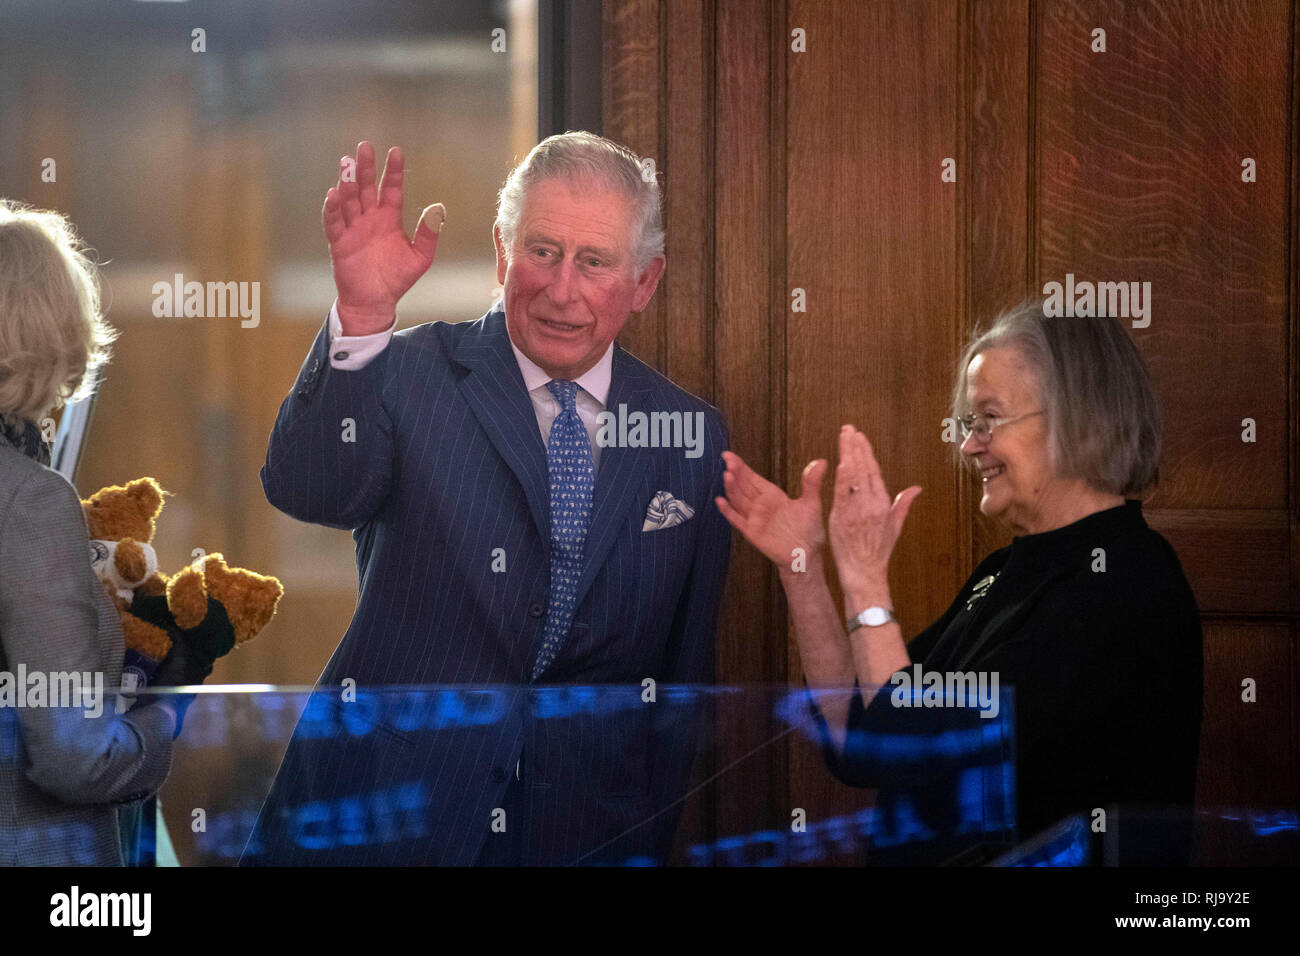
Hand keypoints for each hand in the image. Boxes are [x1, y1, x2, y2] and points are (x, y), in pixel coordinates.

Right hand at [324, 142, 444, 333]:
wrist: (376, 302)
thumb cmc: (397, 278)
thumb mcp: (420, 257)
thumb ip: (429, 233)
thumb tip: (439, 208)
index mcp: (389, 218)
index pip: (391, 188)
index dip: (393, 171)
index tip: (396, 151)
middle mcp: (369, 218)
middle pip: (366, 187)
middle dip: (365, 168)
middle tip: (364, 146)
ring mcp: (353, 228)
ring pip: (349, 200)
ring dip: (347, 182)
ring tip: (347, 164)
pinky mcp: (339, 242)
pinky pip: (334, 223)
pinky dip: (333, 209)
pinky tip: (333, 194)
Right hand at [715, 450, 828, 572]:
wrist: (806, 555)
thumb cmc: (808, 531)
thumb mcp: (812, 503)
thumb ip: (812, 482)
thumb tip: (822, 461)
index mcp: (772, 495)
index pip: (752, 477)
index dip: (741, 466)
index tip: (729, 455)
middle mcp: (760, 504)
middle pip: (743, 485)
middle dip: (735, 472)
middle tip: (727, 460)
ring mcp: (754, 518)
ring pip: (738, 499)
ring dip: (731, 488)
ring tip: (727, 475)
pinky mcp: (752, 532)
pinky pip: (737, 520)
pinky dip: (728, 511)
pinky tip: (720, 501)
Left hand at [828, 426, 920, 602]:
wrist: (864, 572)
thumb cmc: (878, 551)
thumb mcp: (895, 526)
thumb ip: (903, 503)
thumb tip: (916, 488)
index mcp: (883, 504)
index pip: (874, 471)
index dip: (867, 452)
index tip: (860, 437)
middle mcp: (871, 504)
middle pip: (863, 469)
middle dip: (856, 447)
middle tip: (849, 429)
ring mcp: (856, 510)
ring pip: (852, 476)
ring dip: (847, 454)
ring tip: (843, 437)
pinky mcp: (841, 517)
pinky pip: (842, 493)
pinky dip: (841, 476)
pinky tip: (839, 461)